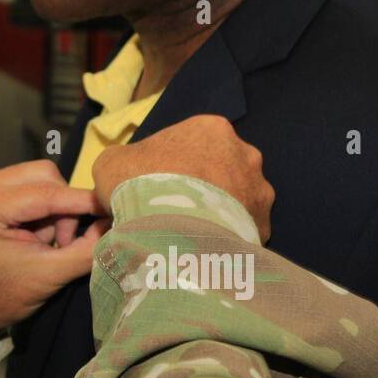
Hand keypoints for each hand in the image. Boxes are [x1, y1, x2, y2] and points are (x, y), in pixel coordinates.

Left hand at [0, 160, 109, 331]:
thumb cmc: (1, 296)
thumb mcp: (48, 276)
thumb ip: (85, 249)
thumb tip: (115, 224)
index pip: (45, 193)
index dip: (83, 201)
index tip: (112, 208)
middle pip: (44, 176)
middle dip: (64, 208)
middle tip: (62, 243)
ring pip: (39, 178)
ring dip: (55, 208)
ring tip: (48, 242)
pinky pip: (28, 185)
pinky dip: (43, 207)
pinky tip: (37, 234)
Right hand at [91, 115, 273, 241]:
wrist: (169, 226)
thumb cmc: (140, 182)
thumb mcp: (112, 162)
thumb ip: (124, 162)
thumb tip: (124, 176)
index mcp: (210, 129)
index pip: (193, 144)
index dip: (173, 166)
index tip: (158, 186)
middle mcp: (244, 153)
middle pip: (221, 170)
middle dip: (204, 187)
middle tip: (177, 209)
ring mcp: (259, 189)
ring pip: (237, 200)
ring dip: (220, 212)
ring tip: (193, 233)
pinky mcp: (265, 225)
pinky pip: (244, 231)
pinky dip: (229, 238)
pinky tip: (206, 248)